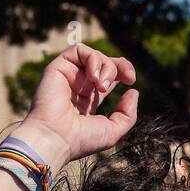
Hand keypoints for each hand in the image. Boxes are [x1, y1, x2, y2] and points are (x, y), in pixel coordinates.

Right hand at [19, 43, 137, 169]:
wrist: (55, 138)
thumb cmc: (81, 140)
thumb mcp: (112, 131)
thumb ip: (127, 114)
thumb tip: (133, 91)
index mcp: (89, 100)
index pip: (108, 77)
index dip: (122, 72)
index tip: (131, 80)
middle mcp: (78, 86)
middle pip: (105, 63)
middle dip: (120, 66)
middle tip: (129, 77)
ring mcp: (68, 76)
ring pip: (94, 56)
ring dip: (106, 67)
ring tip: (102, 86)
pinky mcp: (58, 67)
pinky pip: (79, 50)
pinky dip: (92, 59)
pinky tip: (94, 77)